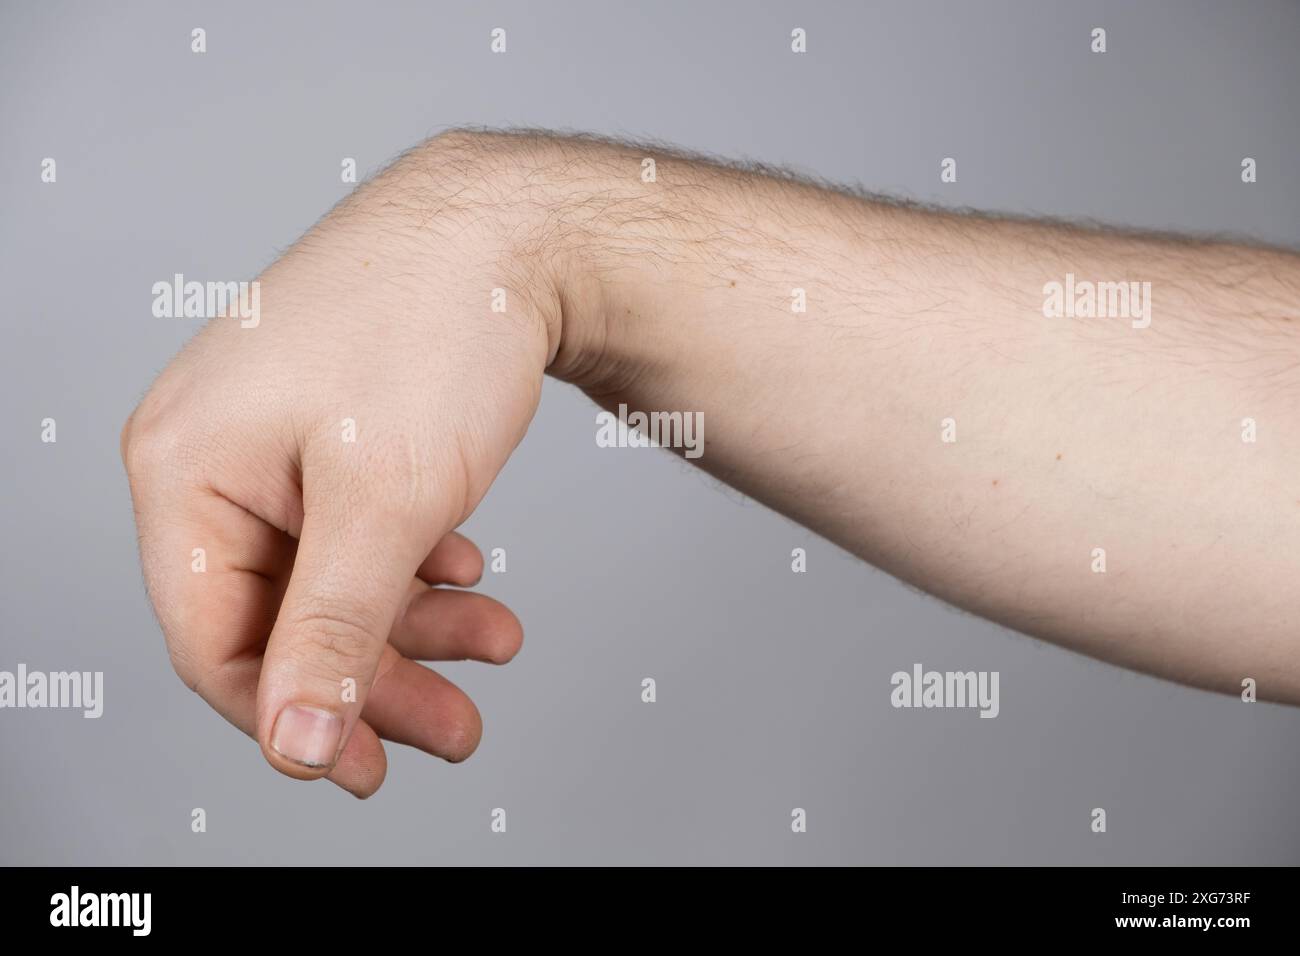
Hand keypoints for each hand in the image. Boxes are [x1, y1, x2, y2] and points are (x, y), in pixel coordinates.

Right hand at [121, 134, 554, 796]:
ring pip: (331, 574)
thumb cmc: (438, 331)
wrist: (517, 228)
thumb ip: (332, 630)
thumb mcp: (384, 504)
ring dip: (413, 624)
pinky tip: (469, 572)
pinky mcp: (331, 428)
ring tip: (496, 641)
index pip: (214, 641)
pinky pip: (358, 528)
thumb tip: (293, 742)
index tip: (369, 768)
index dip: (293, 719)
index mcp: (187, 469)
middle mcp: (214, 454)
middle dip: (375, 676)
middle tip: (454, 727)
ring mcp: (274, 438)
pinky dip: (415, 564)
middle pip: (280, 613)